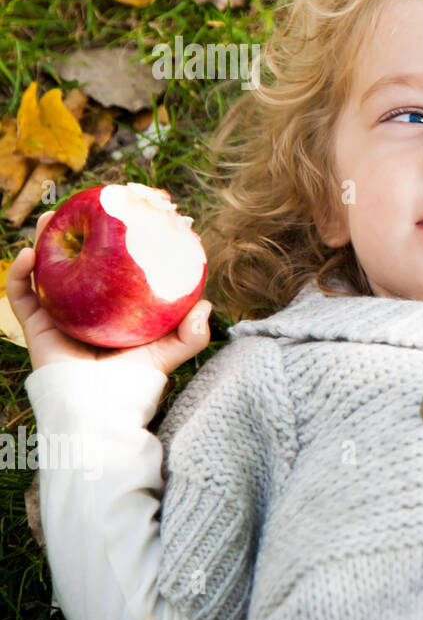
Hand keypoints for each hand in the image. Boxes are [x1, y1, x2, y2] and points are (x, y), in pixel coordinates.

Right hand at [6, 210, 212, 375]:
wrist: (100, 411)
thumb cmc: (136, 383)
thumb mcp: (170, 354)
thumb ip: (193, 333)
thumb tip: (206, 305)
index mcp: (113, 310)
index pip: (112, 270)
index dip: (113, 244)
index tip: (120, 216)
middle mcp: (85, 310)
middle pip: (77, 264)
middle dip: (74, 234)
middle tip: (80, 208)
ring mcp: (59, 316)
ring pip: (45, 273)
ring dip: (42, 242)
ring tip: (47, 220)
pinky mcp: (36, 328)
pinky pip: (22, 296)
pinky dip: (19, 274)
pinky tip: (29, 255)